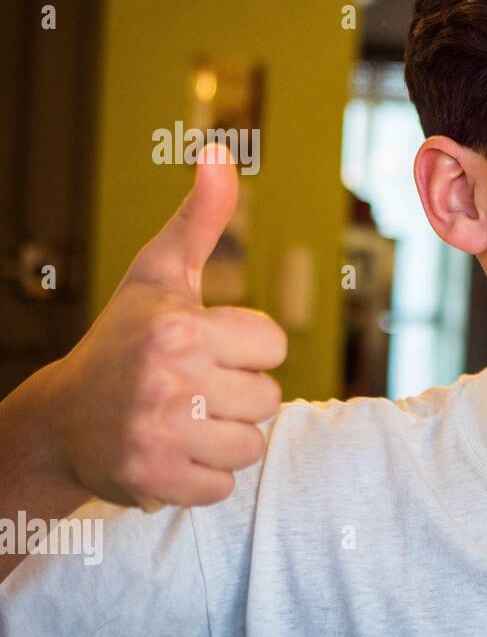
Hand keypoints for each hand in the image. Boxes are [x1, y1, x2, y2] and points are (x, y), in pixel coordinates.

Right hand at [46, 143, 286, 510]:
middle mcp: (169, 377)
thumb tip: (222, 151)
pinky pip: (224, 485)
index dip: (246, 350)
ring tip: (181, 421)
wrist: (62, 421)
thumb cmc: (125, 340)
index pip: (273, 345)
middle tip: (188, 390)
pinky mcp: (154, 479)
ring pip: (251, 444)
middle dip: (235, 397)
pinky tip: (170, 453)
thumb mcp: (160, 276)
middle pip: (268, 398)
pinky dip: (203, 477)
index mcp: (179, 326)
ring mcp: (159, 432)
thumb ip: (201, 219)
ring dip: (223, 439)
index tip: (205, 350)